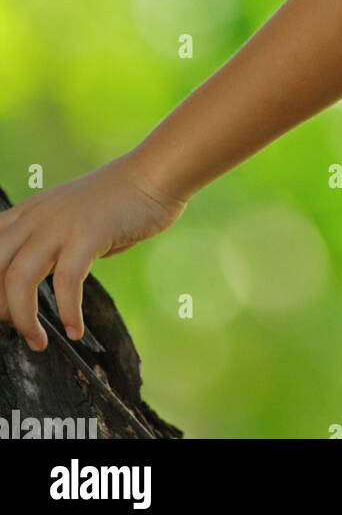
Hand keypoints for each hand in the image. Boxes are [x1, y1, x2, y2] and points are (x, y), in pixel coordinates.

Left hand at [0, 155, 186, 352]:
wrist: (154, 173)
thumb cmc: (119, 201)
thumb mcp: (71, 220)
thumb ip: (50, 247)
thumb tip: (36, 287)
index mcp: (29, 213)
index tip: (2, 312)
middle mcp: (37, 217)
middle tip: (12, 328)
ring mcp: (60, 224)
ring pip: (19, 279)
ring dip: (23, 318)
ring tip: (38, 341)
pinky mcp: (88, 234)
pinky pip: (67, 283)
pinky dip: (68, 312)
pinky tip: (75, 329)